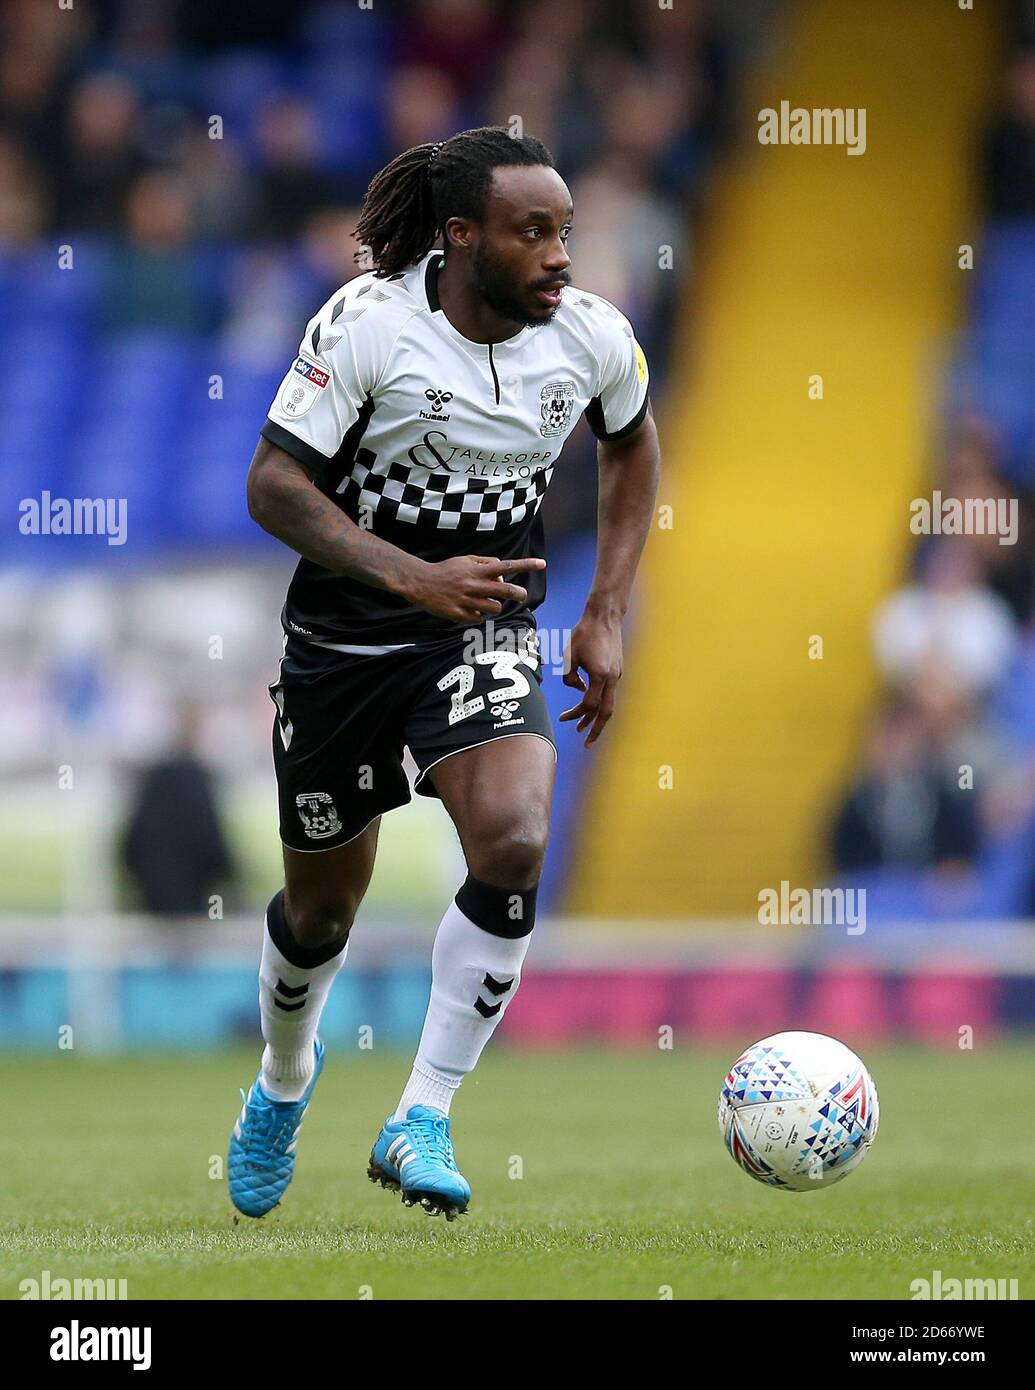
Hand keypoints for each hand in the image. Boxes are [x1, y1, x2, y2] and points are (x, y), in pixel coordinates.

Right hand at [403, 555, 545, 622]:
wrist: (421, 582)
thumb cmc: (446, 570)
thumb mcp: (466, 560)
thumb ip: (485, 563)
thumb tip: (502, 572)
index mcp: (477, 570)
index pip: (507, 566)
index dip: (526, 565)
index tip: (543, 563)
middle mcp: (475, 586)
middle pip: (506, 591)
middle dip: (518, 593)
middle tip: (520, 594)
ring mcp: (468, 601)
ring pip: (495, 609)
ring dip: (495, 606)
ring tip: (486, 602)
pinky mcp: (460, 615)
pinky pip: (479, 619)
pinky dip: (479, 615)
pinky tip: (471, 610)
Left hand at [559, 611, 622, 745]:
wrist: (605, 616)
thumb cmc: (585, 633)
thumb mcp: (569, 656)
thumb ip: (569, 677)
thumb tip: (577, 688)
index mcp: (600, 676)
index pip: (589, 704)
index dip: (576, 714)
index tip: (564, 719)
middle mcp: (612, 678)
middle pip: (606, 712)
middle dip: (596, 730)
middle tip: (586, 743)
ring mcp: (617, 675)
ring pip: (609, 704)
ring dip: (597, 717)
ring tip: (585, 728)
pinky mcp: (617, 670)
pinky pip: (609, 692)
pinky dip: (600, 702)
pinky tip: (588, 702)